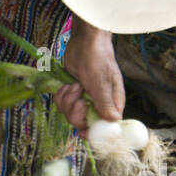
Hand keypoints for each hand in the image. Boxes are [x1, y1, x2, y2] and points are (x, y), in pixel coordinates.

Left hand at [54, 18, 124, 134]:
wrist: (85, 41)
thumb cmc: (98, 59)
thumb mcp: (102, 82)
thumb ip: (105, 103)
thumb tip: (114, 122)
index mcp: (111, 104)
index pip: (105, 128)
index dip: (93, 133)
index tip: (82, 132)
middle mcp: (98, 104)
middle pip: (83, 123)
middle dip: (75, 113)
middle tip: (78, 99)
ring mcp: (83, 98)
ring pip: (69, 113)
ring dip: (67, 100)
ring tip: (74, 85)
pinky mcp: (71, 92)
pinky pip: (61, 104)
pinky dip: (61, 95)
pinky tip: (67, 84)